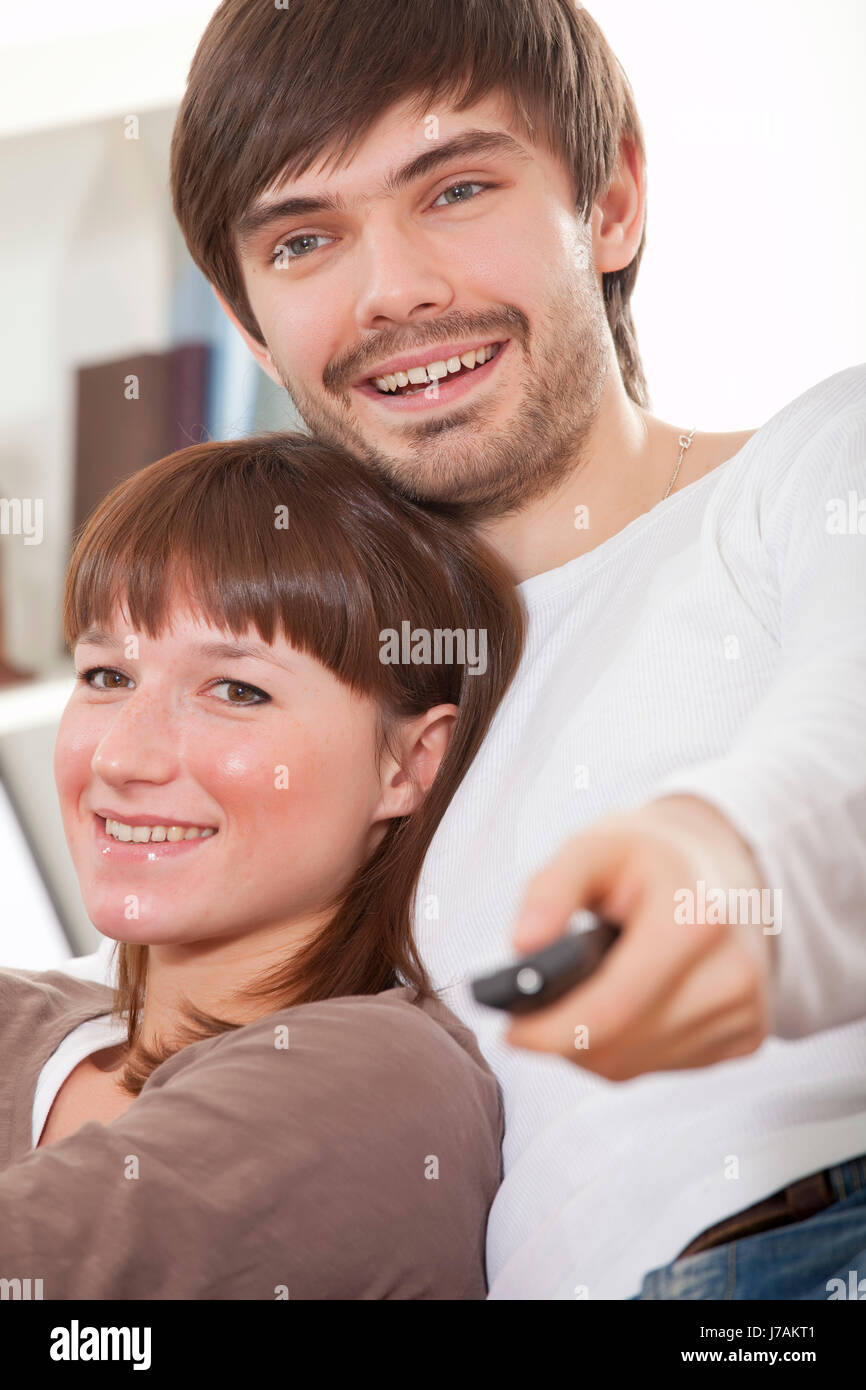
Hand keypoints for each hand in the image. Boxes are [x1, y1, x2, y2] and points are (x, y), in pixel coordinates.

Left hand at [504, 796, 776, 1078]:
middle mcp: (730, 972)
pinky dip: (626, 1050)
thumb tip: (522, 946)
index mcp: (694, 919)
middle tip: (531, 1016)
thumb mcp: (593, 849)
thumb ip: (550, 890)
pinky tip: (620, 1010)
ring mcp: (745, 1009)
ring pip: (636, 1066)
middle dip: (562, 1039)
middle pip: (620, 1048)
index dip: (551, 1030)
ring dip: (590, 1049)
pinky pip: (662, 1068)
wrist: (720, 867)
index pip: (613, 1008)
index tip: (512, 1031)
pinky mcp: (748, 1034)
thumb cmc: (647, 859)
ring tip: (576, 1003)